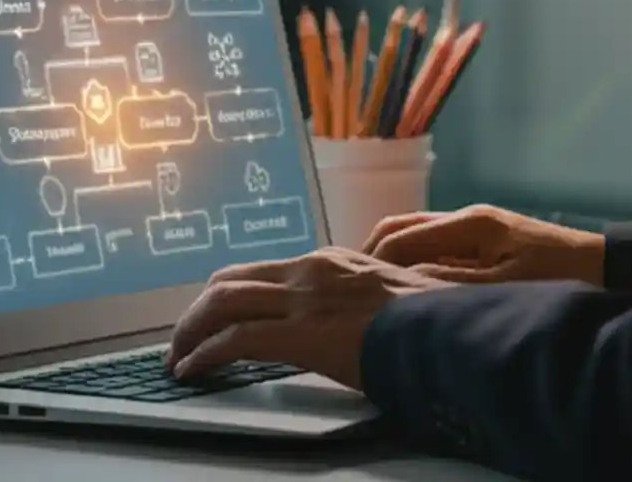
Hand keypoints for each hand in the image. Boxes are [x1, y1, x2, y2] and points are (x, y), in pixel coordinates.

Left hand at [163, 246, 453, 390]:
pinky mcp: (299, 332)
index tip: (219, 314)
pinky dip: (205, 354)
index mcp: (335, 261)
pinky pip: (234, 340)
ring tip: (178, 356)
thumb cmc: (437, 322)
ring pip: (223, 302)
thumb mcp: (398, 299)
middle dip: (201, 309)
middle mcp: (311, 270)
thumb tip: (364, 324)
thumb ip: (369, 304)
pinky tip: (192, 370)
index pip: (266, 270)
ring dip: (191, 331)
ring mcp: (303, 298)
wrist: (453, 331)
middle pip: (232, 279)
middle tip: (186, 336)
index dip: (232, 293)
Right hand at [361, 204, 606, 285]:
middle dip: (370, 255)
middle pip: (400, 228)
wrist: (608, 268)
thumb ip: (446, 283)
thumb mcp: (501, 288)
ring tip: (369, 291)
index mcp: (469, 224)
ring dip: (390, 259)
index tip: (348, 290)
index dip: (370, 263)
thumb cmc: (558, 280)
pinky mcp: (486, 241)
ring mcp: (476, 227)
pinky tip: (406, 290)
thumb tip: (397, 282)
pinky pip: (435, 247)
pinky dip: (412, 263)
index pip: (400, 238)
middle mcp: (467, 218)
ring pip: (415, 235)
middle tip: (348, 287)